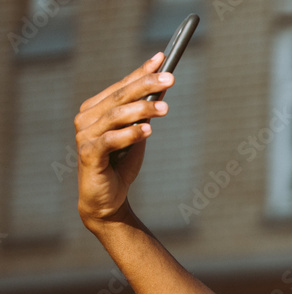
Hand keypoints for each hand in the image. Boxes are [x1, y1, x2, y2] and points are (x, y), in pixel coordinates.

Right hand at [75, 53, 172, 229]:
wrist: (106, 200)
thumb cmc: (121, 164)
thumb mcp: (138, 134)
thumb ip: (145, 113)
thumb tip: (163, 87)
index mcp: (96, 108)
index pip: (122, 86)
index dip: (141, 72)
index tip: (162, 59)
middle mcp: (87, 118)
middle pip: (120, 96)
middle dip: (146, 85)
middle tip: (170, 79)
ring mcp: (85, 135)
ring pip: (116, 116)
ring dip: (142, 110)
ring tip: (165, 109)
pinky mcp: (88, 155)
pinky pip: (109, 140)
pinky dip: (129, 134)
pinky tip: (147, 130)